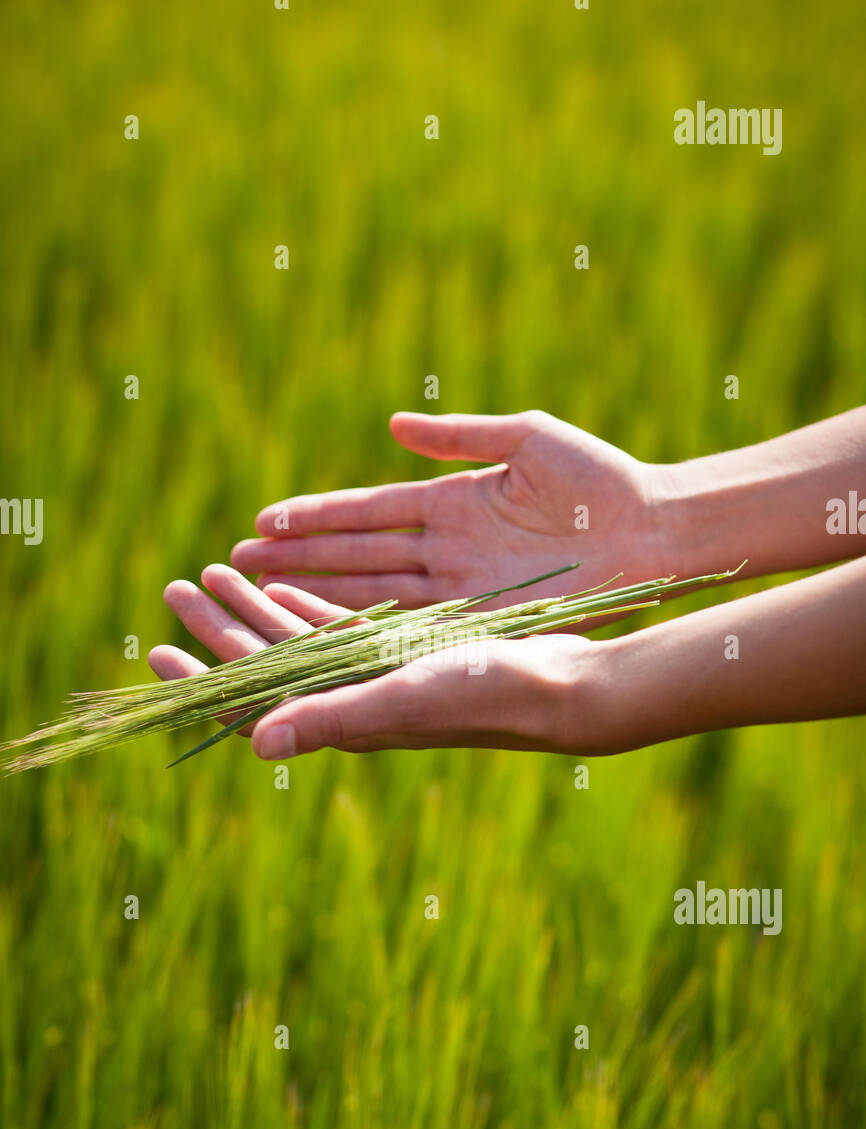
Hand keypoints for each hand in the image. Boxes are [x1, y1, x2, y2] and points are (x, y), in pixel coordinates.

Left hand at [147, 563, 609, 758]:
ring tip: (214, 573)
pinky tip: (285, 587)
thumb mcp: (399, 700)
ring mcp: (377, 677)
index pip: (251, 704)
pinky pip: (341, 630)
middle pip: (264, 665)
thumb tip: (253, 744)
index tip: (158, 653)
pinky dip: (308, 607)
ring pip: (297, 642)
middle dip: (216, 628)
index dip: (201, 682)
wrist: (560, 689)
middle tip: (174, 588)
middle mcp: (351, 701)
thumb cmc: (484, 697)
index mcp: (340, 717)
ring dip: (254, 610)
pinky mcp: (406, 654)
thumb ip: (328, 718)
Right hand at [230, 411, 668, 622]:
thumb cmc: (601, 480)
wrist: (655, 532)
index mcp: (452, 504)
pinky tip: (321, 629)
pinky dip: (369, 627)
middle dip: (297, 560)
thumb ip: (461, 436)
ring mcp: (461, 589)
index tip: (264, 520)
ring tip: (258, 595)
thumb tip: (394, 428)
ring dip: (316, 594)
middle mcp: (447, 551)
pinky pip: (414, 625)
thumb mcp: (528, 440)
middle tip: (234, 564)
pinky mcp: (483, 620)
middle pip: (356, 556)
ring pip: (372, 593)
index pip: (369, 510)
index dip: (317, 517)